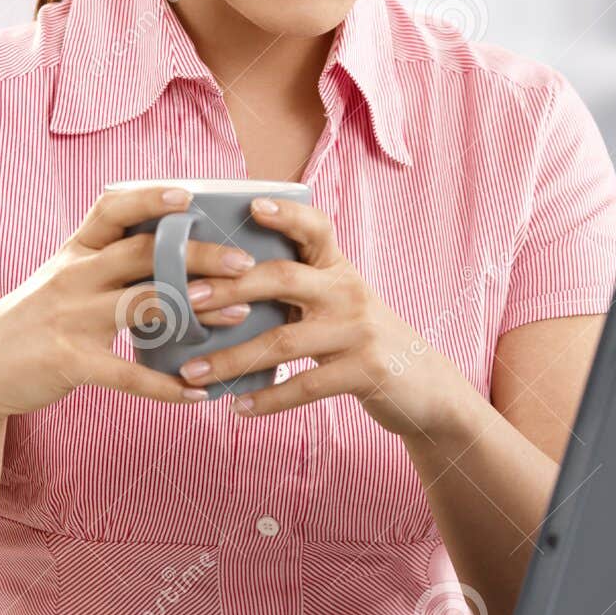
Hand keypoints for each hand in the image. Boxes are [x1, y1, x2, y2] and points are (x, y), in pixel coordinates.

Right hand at [0, 185, 258, 420]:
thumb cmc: (37, 321)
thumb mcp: (64, 280)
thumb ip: (110, 265)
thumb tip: (178, 256)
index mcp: (75, 252)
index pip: (112, 209)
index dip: (151, 199)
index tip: (190, 196)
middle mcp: (73, 277)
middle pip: (143, 253)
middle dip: (197, 255)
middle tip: (243, 263)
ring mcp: (70, 318)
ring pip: (143, 305)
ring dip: (195, 310)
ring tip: (237, 316)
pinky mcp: (69, 361)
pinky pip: (127, 373)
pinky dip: (166, 386)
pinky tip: (198, 393)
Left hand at [176, 195, 469, 438]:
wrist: (426, 385)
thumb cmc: (362, 341)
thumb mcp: (338, 305)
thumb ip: (297, 293)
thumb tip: (217, 294)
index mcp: (338, 269)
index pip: (315, 227)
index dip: (286, 214)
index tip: (252, 206)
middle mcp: (348, 291)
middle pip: (283, 279)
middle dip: (230, 287)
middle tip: (189, 298)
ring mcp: (358, 330)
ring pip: (283, 341)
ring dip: (232, 357)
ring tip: (193, 371)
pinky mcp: (365, 371)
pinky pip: (306, 385)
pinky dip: (268, 398)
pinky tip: (238, 407)